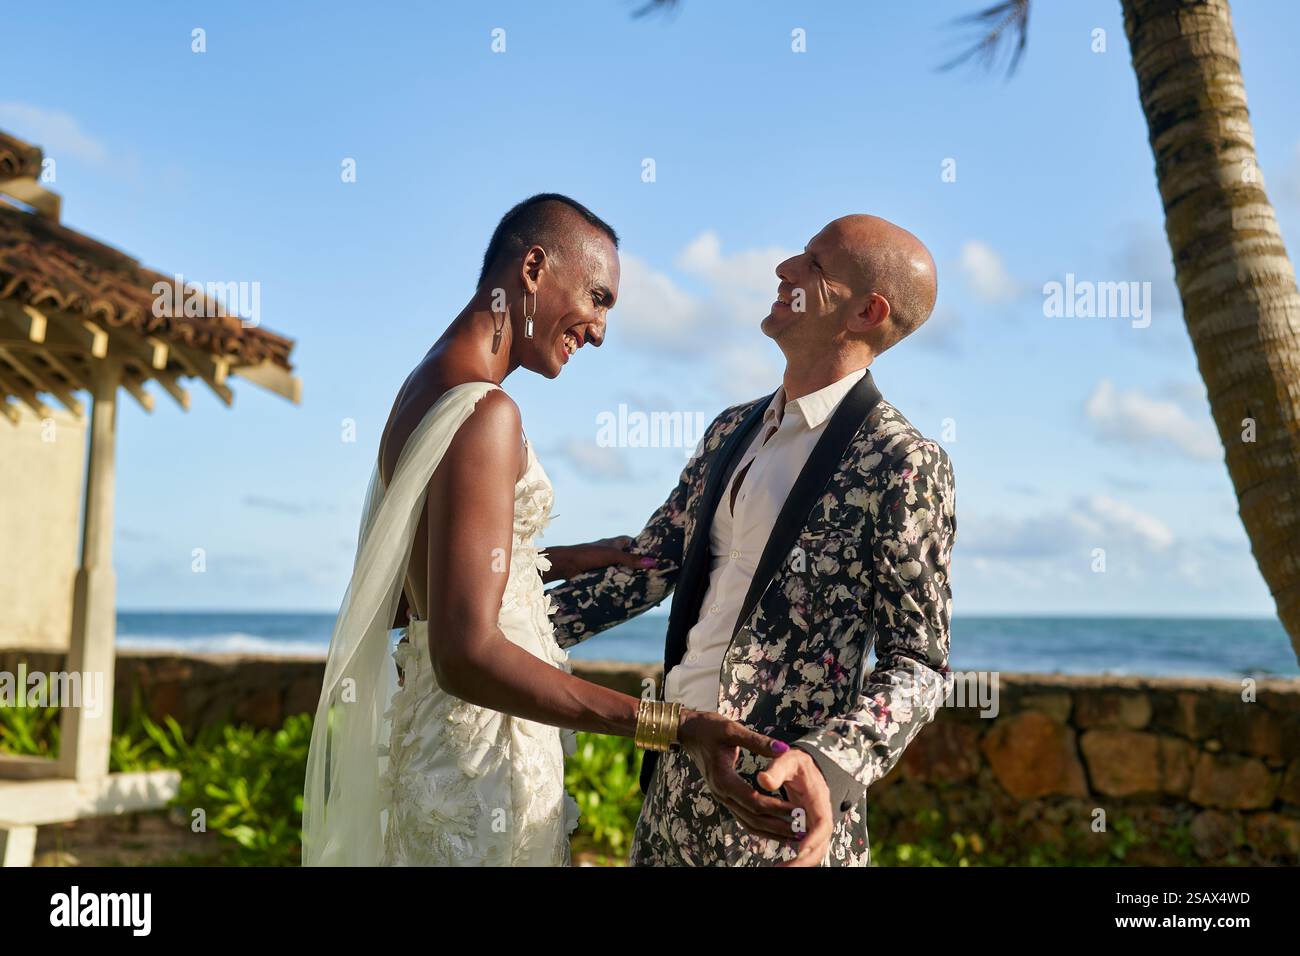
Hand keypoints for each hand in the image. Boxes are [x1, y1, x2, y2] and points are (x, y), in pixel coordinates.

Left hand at [542, 536, 660, 581]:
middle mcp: (615, 553)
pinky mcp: (603, 576)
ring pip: (625, 572)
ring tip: (648, 591)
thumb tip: (653, 563)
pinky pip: (616, 581)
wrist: (566, 565)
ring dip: (632, 580)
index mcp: (618, 543)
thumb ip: (631, 560)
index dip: (648, 553)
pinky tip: (631, 595)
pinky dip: (622, 586)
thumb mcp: (613, 555)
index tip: (660, 563)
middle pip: (633, 561)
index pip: (638, 546)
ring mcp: (609, 565)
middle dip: (642, 570)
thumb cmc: (589, 554)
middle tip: (657, 582)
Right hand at [677, 711, 798, 840]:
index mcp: (723, 778)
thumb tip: (783, 748)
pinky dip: (760, 826)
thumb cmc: (708, 728)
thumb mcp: (733, 729)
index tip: (797, 810)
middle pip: (752, 818)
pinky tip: (776, 829)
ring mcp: (722, 797)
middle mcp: (721, 793)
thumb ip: (758, 741)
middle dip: (777, 826)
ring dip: (770, 831)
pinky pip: (743, 817)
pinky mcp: (724, 796)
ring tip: (793, 835)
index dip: (776, 808)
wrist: (687, 731)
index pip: (753, 801)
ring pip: (747, 822)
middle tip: (801, 830)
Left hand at [757, 747, 832, 866]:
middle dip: (805, 859)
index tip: (800, 851)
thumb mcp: (786, 760)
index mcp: (818, 797)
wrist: (804, 765)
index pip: (821, 822)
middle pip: (821, 843)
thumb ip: (776, 769)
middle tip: (785, 868)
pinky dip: (797, 858)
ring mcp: (816, 823)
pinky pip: (807, 847)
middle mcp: (821, 814)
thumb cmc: (795, 761)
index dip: (813, 838)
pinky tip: (782, 865)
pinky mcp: (809, 829)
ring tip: (779, 870)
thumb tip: (763, 780)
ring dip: (800, 863)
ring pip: (815, 849)